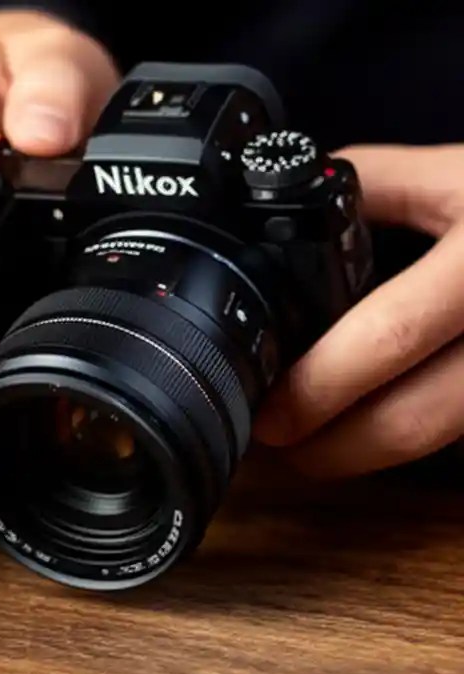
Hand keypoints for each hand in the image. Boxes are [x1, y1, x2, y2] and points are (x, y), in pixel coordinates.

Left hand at [253, 144, 463, 477]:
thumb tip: (297, 193)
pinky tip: (380, 425)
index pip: (391, 335)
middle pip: (419, 418)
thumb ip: (381, 180)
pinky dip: (420, 434)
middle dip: (333, 447)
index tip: (269, 408)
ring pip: (448, 438)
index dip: (320, 385)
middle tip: (275, 444)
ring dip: (372, 452)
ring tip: (314, 442)